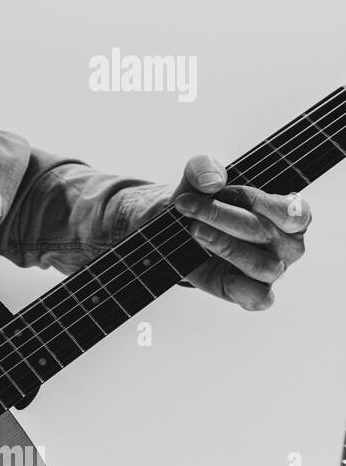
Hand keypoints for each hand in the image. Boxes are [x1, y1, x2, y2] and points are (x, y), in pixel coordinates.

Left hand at [167, 155, 310, 309]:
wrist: (174, 230)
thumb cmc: (200, 201)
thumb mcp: (196, 178)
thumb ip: (203, 168)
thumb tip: (212, 181)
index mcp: (289, 214)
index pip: (291, 211)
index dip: (253, 199)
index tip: (220, 190)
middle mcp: (287, 244)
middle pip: (266, 233)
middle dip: (222, 217)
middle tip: (187, 206)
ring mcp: (273, 271)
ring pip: (261, 265)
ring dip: (223, 246)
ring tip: (194, 231)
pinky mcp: (253, 293)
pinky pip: (257, 297)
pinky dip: (236, 286)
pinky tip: (209, 266)